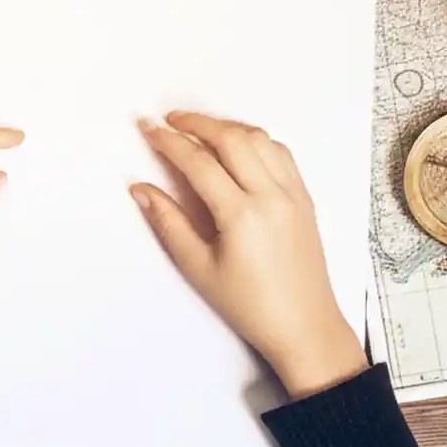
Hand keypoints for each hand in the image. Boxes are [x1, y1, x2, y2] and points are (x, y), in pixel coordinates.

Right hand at [131, 112, 366, 398]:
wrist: (304, 325)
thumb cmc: (249, 305)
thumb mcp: (199, 268)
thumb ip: (169, 223)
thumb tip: (141, 189)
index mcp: (242, 215)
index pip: (199, 162)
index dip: (169, 141)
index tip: (148, 128)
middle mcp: (272, 195)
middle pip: (232, 137)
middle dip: (197, 123)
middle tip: (170, 120)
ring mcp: (293, 193)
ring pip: (260, 138)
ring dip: (227, 126)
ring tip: (200, 130)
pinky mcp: (305, 197)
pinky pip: (281, 152)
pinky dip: (256, 139)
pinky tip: (238, 146)